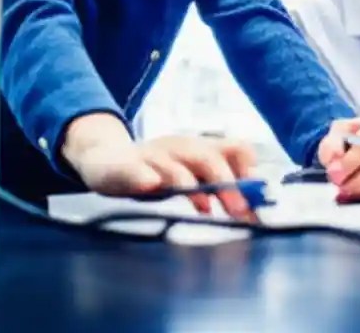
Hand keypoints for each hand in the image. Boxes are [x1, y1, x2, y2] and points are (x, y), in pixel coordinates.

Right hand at [70, 133, 257, 219]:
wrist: (104, 160)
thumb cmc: (154, 172)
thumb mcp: (191, 174)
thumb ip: (220, 187)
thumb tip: (255, 210)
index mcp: (199, 148)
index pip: (236, 149)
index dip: (249, 173)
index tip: (256, 202)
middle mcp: (177, 148)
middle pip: (208, 157)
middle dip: (226, 184)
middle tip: (237, 211)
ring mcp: (149, 156)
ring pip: (174, 164)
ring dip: (190, 183)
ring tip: (202, 206)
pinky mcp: (121, 167)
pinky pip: (133, 169)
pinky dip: (142, 176)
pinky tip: (149, 185)